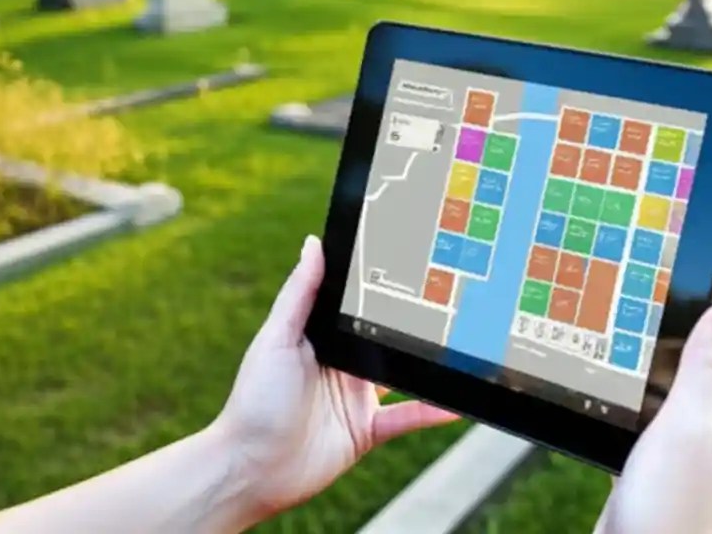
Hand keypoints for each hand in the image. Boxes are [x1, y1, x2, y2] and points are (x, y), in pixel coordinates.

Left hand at [212, 236, 459, 524]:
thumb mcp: (277, 338)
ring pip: (401, 374)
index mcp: (319, 337)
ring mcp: (355, 398)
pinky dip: (431, 411)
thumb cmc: (254, 400)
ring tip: (461, 346)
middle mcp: (340, 364)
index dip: (379, 287)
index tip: (411, 262)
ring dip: (426, 364)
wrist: (250, 468)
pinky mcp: (365, 430)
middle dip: (413, 323)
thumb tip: (314, 243)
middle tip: (452, 300)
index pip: (356, 306)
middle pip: (383, 337)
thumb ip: (300, 293)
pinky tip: (455, 403)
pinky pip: (406, 417)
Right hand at [596, 302, 711, 533]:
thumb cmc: (670, 503)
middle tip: (608, 326)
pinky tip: (591, 402)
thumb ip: (705, 368)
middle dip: (645, 343)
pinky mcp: (644, 463)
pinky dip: (612, 407)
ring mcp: (675, 445)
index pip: (709, 338)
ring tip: (595, 359)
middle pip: (674, 360)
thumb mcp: (689, 424)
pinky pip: (629, 419)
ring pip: (649, 389)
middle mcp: (705, 421)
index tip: (642, 296)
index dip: (679, 313)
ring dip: (625, 375)